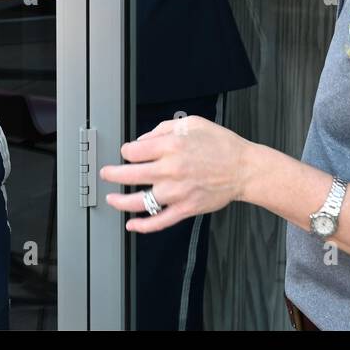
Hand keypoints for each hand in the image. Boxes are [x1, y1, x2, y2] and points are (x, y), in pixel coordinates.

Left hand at [100, 115, 251, 233]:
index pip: (133, 151)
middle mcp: (170, 169)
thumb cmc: (221, 144)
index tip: (126, 152)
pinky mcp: (185, 208)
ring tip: (111, 198)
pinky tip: (132, 225)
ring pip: (139, 200)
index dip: (125, 151)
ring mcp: (176, 192)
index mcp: (171, 146)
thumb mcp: (192, 123)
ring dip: (120, 201)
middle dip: (112, 174)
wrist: (243, 168)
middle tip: (106, 174)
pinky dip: (143, 226)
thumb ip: (163, 128)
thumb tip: (143, 140)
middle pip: (129, 174)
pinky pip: (159, 221)